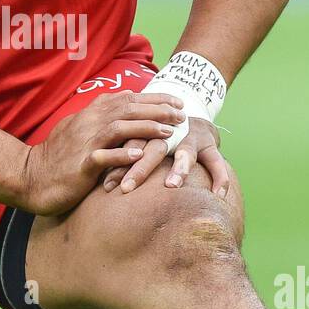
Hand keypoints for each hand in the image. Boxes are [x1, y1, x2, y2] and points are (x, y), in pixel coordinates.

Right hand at [16, 91, 184, 215]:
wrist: (30, 176)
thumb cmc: (57, 157)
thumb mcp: (78, 131)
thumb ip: (98, 120)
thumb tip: (119, 109)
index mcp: (90, 114)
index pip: (126, 99)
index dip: (153, 99)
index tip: (176, 101)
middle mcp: (89, 123)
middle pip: (128, 108)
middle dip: (158, 109)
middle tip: (182, 113)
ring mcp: (85, 143)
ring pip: (119, 128)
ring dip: (146, 127)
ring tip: (170, 131)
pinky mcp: (82, 165)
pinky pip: (104, 157)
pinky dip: (122, 155)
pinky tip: (140, 156)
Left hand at [102, 116, 229, 196]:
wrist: (187, 113)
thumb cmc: (154, 135)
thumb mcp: (137, 139)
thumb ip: (119, 154)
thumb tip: (88, 177)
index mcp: (147, 131)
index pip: (130, 146)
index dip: (118, 164)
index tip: (107, 184)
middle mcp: (169, 133)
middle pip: (154, 149)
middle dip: (140, 169)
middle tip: (127, 188)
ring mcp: (191, 138)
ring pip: (186, 153)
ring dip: (179, 168)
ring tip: (171, 185)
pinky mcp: (211, 145)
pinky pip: (217, 163)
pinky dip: (220, 178)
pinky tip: (218, 196)